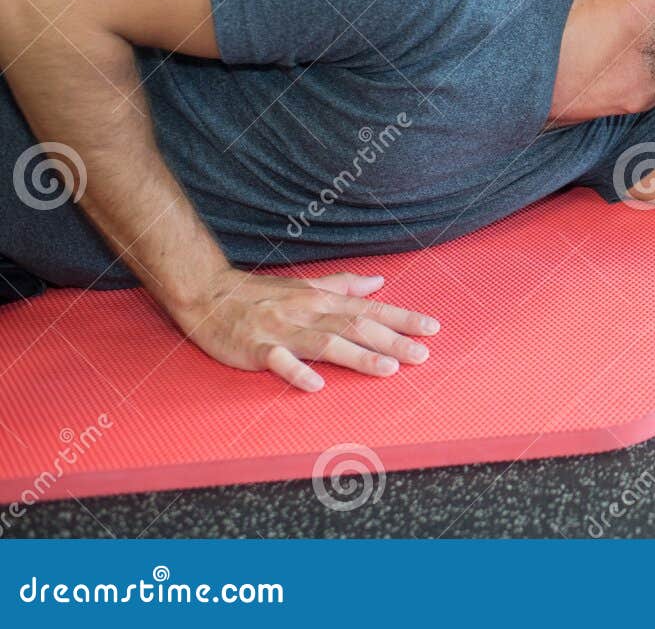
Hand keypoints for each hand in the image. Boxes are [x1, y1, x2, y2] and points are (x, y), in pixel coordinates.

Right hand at [170, 268, 439, 390]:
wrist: (207, 293)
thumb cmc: (260, 293)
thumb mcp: (306, 285)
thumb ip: (344, 285)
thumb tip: (380, 282)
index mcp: (322, 300)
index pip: (370, 308)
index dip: (402, 318)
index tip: (433, 329)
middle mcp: (308, 312)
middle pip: (357, 325)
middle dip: (392, 340)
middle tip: (422, 355)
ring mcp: (282, 330)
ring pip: (326, 342)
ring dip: (358, 356)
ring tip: (388, 369)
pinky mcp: (256, 348)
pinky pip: (279, 361)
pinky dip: (297, 372)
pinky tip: (316, 385)